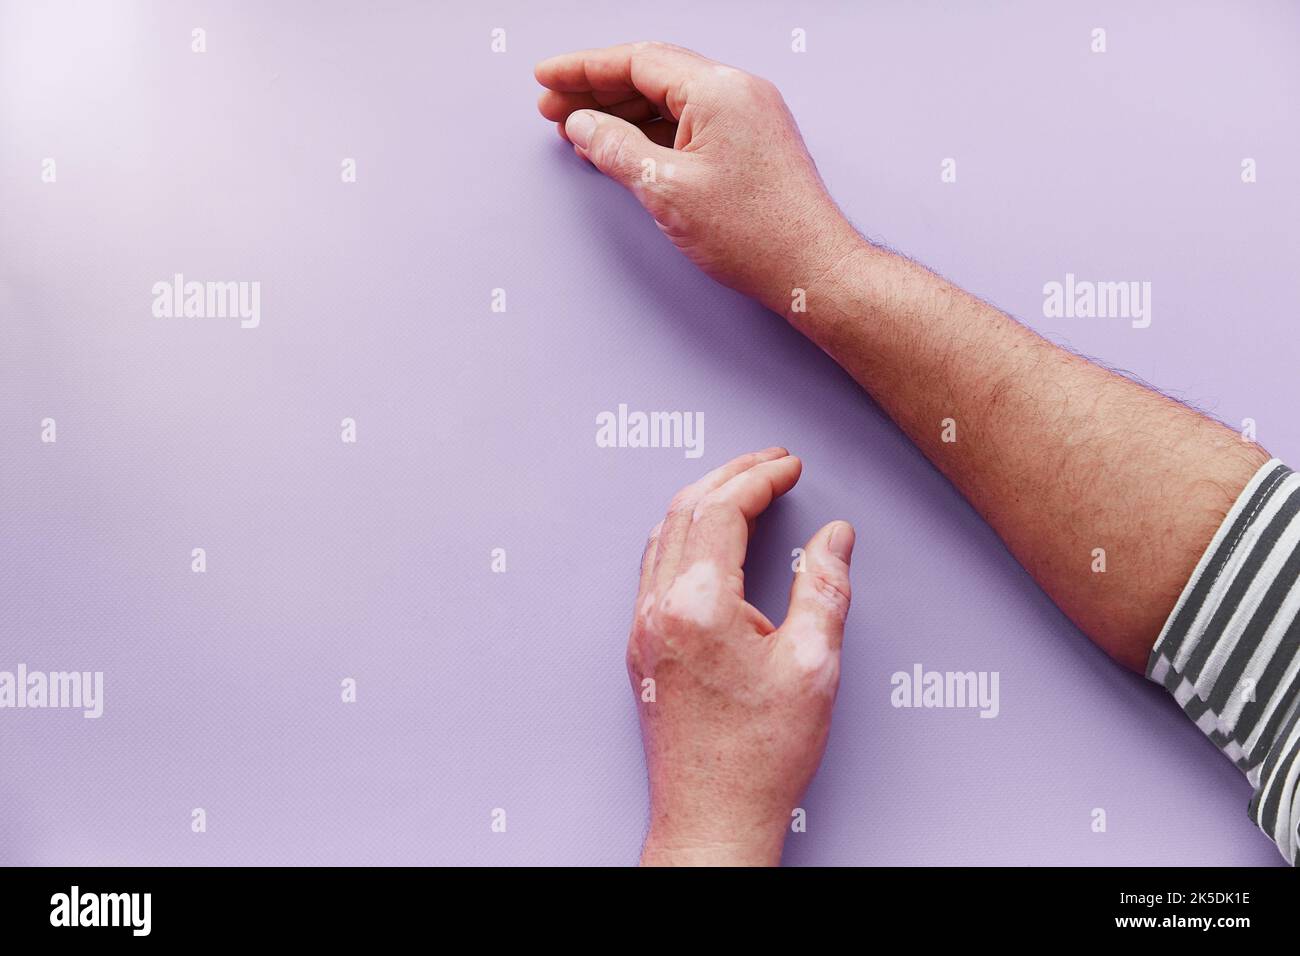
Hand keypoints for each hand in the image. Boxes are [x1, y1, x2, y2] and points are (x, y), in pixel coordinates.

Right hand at [535, 42, 861, 314]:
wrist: (812, 268)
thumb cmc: (756, 235)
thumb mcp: (666, 191)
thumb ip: (616, 149)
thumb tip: (583, 126)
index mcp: (718, 90)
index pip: (637, 60)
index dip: (584, 69)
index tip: (548, 78)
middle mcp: (738, 91)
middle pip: (652, 74)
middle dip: (597, 90)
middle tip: (553, 108)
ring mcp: (749, 115)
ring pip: (670, 99)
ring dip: (622, 111)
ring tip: (579, 130)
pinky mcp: (752, 141)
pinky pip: (691, 122)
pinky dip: (652, 131)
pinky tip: (623, 147)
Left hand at [626, 448, 855, 865]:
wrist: (712, 817)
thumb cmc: (760, 755)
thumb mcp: (813, 666)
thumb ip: (825, 589)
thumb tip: (835, 538)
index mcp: (697, 606)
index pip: (722, 511)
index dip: (759, 478)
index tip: (790, 466)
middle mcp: (658, 609)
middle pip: (685, 510)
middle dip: (730, 475)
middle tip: (771, 462)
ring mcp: (642, 629)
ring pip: (663, 536)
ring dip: (703, 501)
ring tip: (743, 487)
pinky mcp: (641, 648)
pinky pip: (654, 567)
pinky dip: (684, 536)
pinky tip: (708, 540)